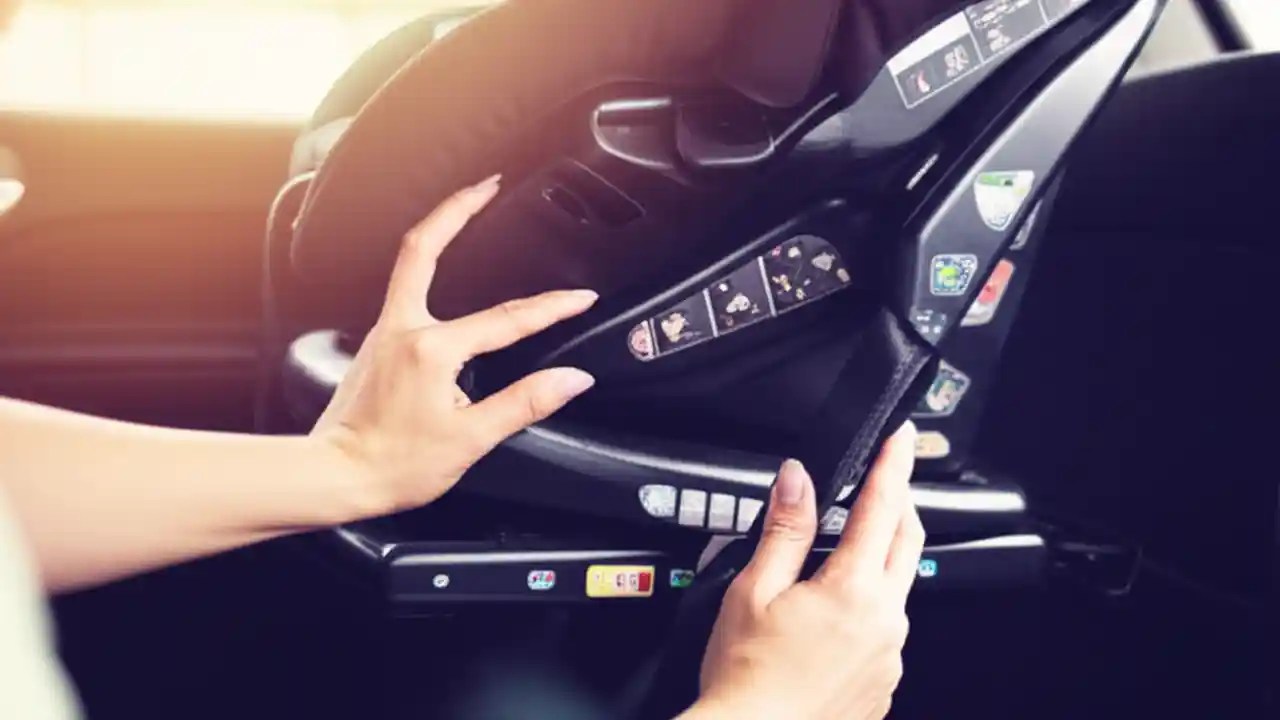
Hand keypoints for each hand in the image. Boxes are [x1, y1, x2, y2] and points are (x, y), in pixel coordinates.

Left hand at [311, 176, 598, 517]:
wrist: (333, 478)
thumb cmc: (393, 464)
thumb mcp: (471, 438)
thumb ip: (526, 402)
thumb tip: (571, 379)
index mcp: (432, 349)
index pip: (507, 319)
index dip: (550, 306)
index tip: (580, 297)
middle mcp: (402, 330)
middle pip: (425, 248)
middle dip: (459, 209)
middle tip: (488, 184)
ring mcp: (383, 335)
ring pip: (408, 264)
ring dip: (438, 231)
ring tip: (465, 212)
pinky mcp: (375, 347)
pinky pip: (402, 292)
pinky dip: (424, 269)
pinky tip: (440, 278)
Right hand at [687, 424, 923, 719]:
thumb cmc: (746, 677)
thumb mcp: (753, 590)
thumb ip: (784, 529)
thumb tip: (797, 479)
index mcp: (854, 591)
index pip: (883, 507)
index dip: (893, 464)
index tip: (900, 438)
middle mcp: (885, 623)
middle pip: (908, 543)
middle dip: (899, 505)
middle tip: (882, 483)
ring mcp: (890, 658)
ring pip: (898, 590)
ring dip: (880, 563)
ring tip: (836, 562)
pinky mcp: (883, 685)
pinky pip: (886, 633)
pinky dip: (868, 611)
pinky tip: (829, 622)